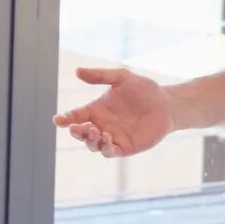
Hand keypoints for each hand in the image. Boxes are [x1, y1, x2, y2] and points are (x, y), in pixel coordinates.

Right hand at [55, 66, 175, 159]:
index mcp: (97, 109)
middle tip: (76, 127)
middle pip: (81, 133)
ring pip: (92, 145)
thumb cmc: (145, 89)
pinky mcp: (124, 147)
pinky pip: (109, 151)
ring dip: (89, 140)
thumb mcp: (122, 77)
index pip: (76, 116)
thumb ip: (100, 76)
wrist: (166, 104)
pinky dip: (104, 147)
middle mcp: (101, 125)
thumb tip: (77, 71)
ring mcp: (112, 137)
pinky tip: (107, 137)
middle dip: (76, 132)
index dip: (65, 119)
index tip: (58, 120)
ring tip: (95, 131)